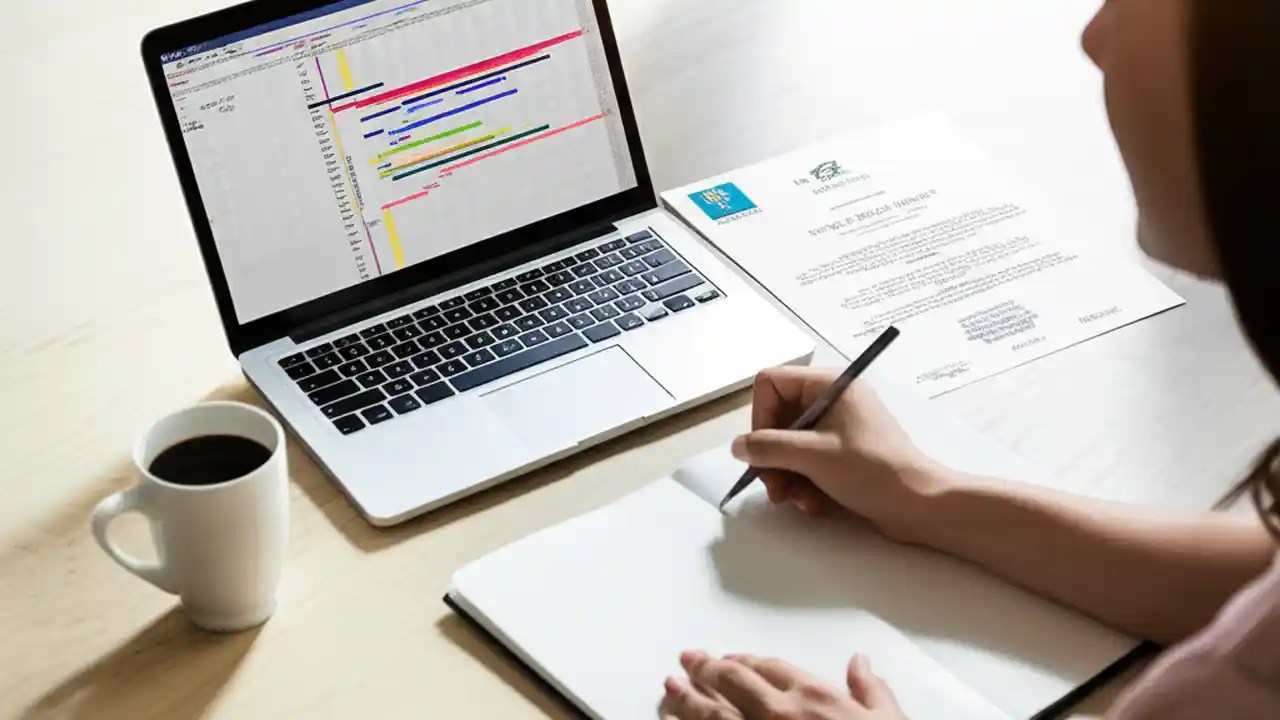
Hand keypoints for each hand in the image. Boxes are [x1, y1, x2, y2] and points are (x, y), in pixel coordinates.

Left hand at [661, 651, 908, 719]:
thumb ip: (870, 690)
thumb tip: (861, 663)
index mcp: (813, 696)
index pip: (770, 666)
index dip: (747, 660)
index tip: (732, 658)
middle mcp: (777, 713)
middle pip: (731, 681)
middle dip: (706, 668)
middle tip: (688, 659)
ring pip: (711, 713)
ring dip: (687, 698)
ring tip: (670, 687)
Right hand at [731, 366, 950, 541]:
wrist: (920, 505)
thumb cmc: (872, 470)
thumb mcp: (813, 456)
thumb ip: (768, 448)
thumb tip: (738, 446)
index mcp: (829, 385)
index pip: (771, 383)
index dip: (759, 417)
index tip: (762, 450)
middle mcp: (831, 400)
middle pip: (777, 419)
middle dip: (772, 457)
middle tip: (775, 488)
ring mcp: (837, 427)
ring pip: (789, 445)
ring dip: (787, 476)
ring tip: (798, 501)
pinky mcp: (843, 453)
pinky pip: (807, 462)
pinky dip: (804, 483)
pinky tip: (814, 504)